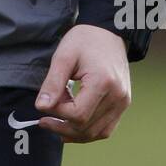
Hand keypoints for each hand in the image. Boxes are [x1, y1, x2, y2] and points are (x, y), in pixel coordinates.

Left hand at [34, 23, 131, 141]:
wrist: (108, 32)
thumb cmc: (85, 40)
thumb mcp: (64, 56)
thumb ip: (53, 83)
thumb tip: (42, 107)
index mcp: (103, 83)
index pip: (78, 114)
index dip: (58, 115)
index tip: (44, 106)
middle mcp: (117, 96)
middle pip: (87, 127)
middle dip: (62, 127)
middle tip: (44, 120)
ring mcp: (123, 102)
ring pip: (97, 133)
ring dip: (74, 132)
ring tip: (56, 122)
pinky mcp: (123, 104)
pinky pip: (106, 129)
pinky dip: (88, 131)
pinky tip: (72, 126)